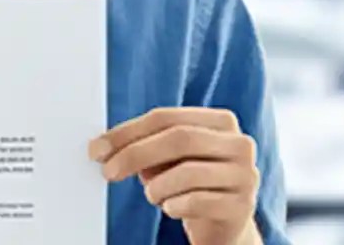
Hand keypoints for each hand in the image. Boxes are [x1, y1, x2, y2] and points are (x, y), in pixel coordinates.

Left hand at [90, 107, 260, 244]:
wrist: (222, 225)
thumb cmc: (187, 184)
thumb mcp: (165, 159)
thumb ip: (142, 144)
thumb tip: (101, 147)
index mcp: (219, 122)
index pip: (165, 117)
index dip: (127, 132)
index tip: (97, 149)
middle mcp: (240, 144)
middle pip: (179, 139)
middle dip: (135, 154)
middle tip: (108, 172)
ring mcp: (246, 175)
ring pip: (187, 172)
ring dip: (156, 187)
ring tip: (154, 196)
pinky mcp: (243, 207)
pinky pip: (197, 202)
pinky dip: (173, 206)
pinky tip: (172, 208)